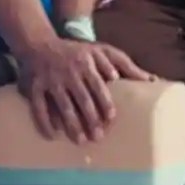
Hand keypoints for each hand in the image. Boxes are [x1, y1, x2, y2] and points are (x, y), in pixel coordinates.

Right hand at [16, 38, 152, 143]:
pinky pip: (38, 107)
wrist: (39, 44)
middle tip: (98, 137)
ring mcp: (50, 80)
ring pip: (62, 105)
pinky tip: (52, 136)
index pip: (98, 84)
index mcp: (87, 63)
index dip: (104, 101)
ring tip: (80, 140)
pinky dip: (44, 123)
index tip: (111, 117)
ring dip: (71, 125)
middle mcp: (69, 72)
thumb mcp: (103, 51)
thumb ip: (125, 64)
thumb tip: (151, 79)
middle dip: (90, 119)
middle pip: (81, 98)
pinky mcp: (33, 87)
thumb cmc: (78, 51)